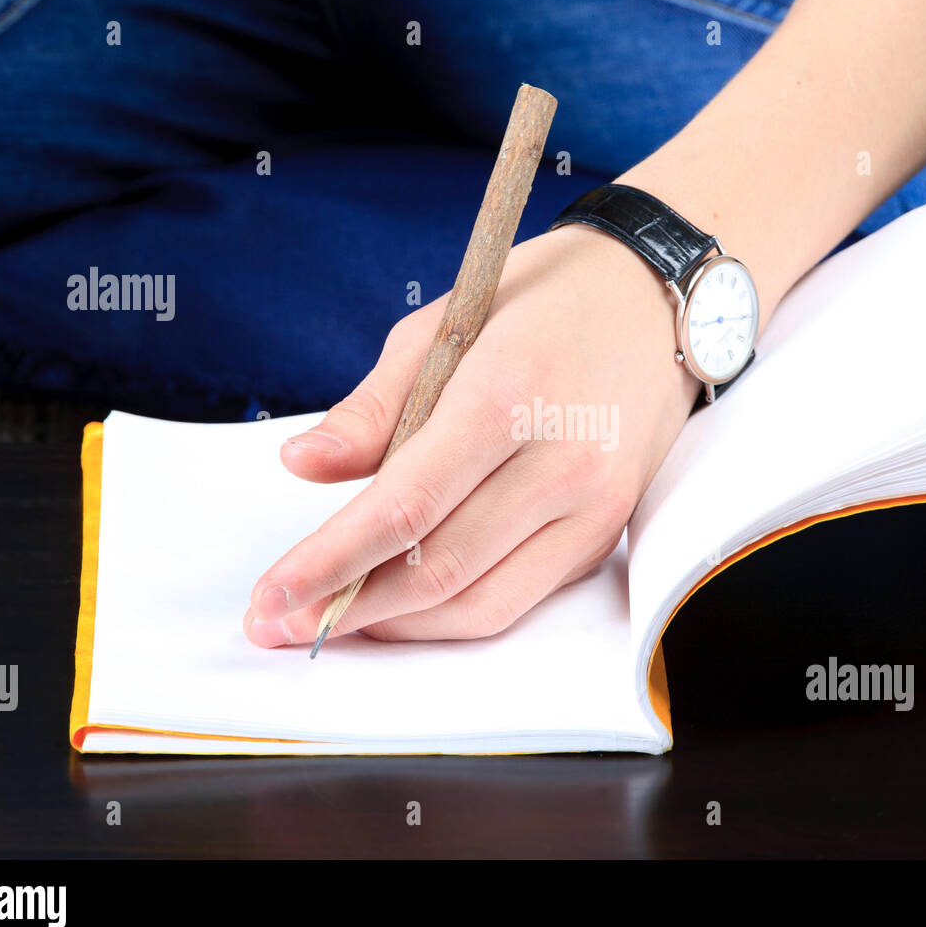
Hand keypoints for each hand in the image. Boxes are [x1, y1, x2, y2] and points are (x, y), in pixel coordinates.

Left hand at [244, 222, 701, 645]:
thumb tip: (302, 466)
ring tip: (336, 623)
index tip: (271, 597)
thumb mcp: (442, 324)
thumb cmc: (541, 301)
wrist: (654, 298)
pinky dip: (456, 611)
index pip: (404, 507)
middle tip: (282, 625)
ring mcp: (594, 505)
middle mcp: (561, 463)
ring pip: (484, 603)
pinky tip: (406, 605)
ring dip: (401, 628)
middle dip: (351, 610)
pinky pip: (524, 595)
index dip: (329, 563)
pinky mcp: (607, 529)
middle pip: (440, 570)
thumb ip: (372, 407)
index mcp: (507, 397)